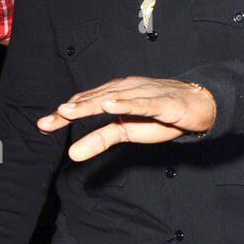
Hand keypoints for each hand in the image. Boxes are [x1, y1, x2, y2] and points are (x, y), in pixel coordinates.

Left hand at [36, 76, 215, 158]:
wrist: (199, 106)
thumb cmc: (161, 116)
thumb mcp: (126, 132)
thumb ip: (99, 140)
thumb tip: (72, 153)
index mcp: (114, 94)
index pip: (85, 103)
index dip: (64, 114)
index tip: (44, 125)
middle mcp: (125, 89)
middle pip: (93, 99)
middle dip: (70, 110)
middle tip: (48, 121)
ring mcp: (143, 93)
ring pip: (113, 98)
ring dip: (90, 104)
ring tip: (68, 111)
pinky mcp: (162, 101)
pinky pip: (141, 102)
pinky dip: (125, 104)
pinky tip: (109, 105)